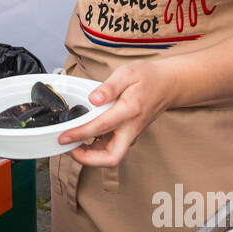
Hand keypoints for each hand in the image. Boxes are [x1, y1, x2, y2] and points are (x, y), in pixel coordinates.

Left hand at [57, 59, 180, 166]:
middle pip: (111, 157)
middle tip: (69, 149)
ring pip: (112, 156)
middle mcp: (132, 127)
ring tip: (72, 144)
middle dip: (87, 159)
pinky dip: (96, 149)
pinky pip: (112, 148)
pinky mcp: (130, 135)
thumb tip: (94, 98)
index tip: (63, 137)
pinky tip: (84, 139)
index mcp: (130, 110)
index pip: (101, 127)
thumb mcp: (128, 72)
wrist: (169, 84)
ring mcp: (131, 134)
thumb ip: (109, 86)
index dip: (80, 134)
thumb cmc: (149, 77)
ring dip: (91, 156)